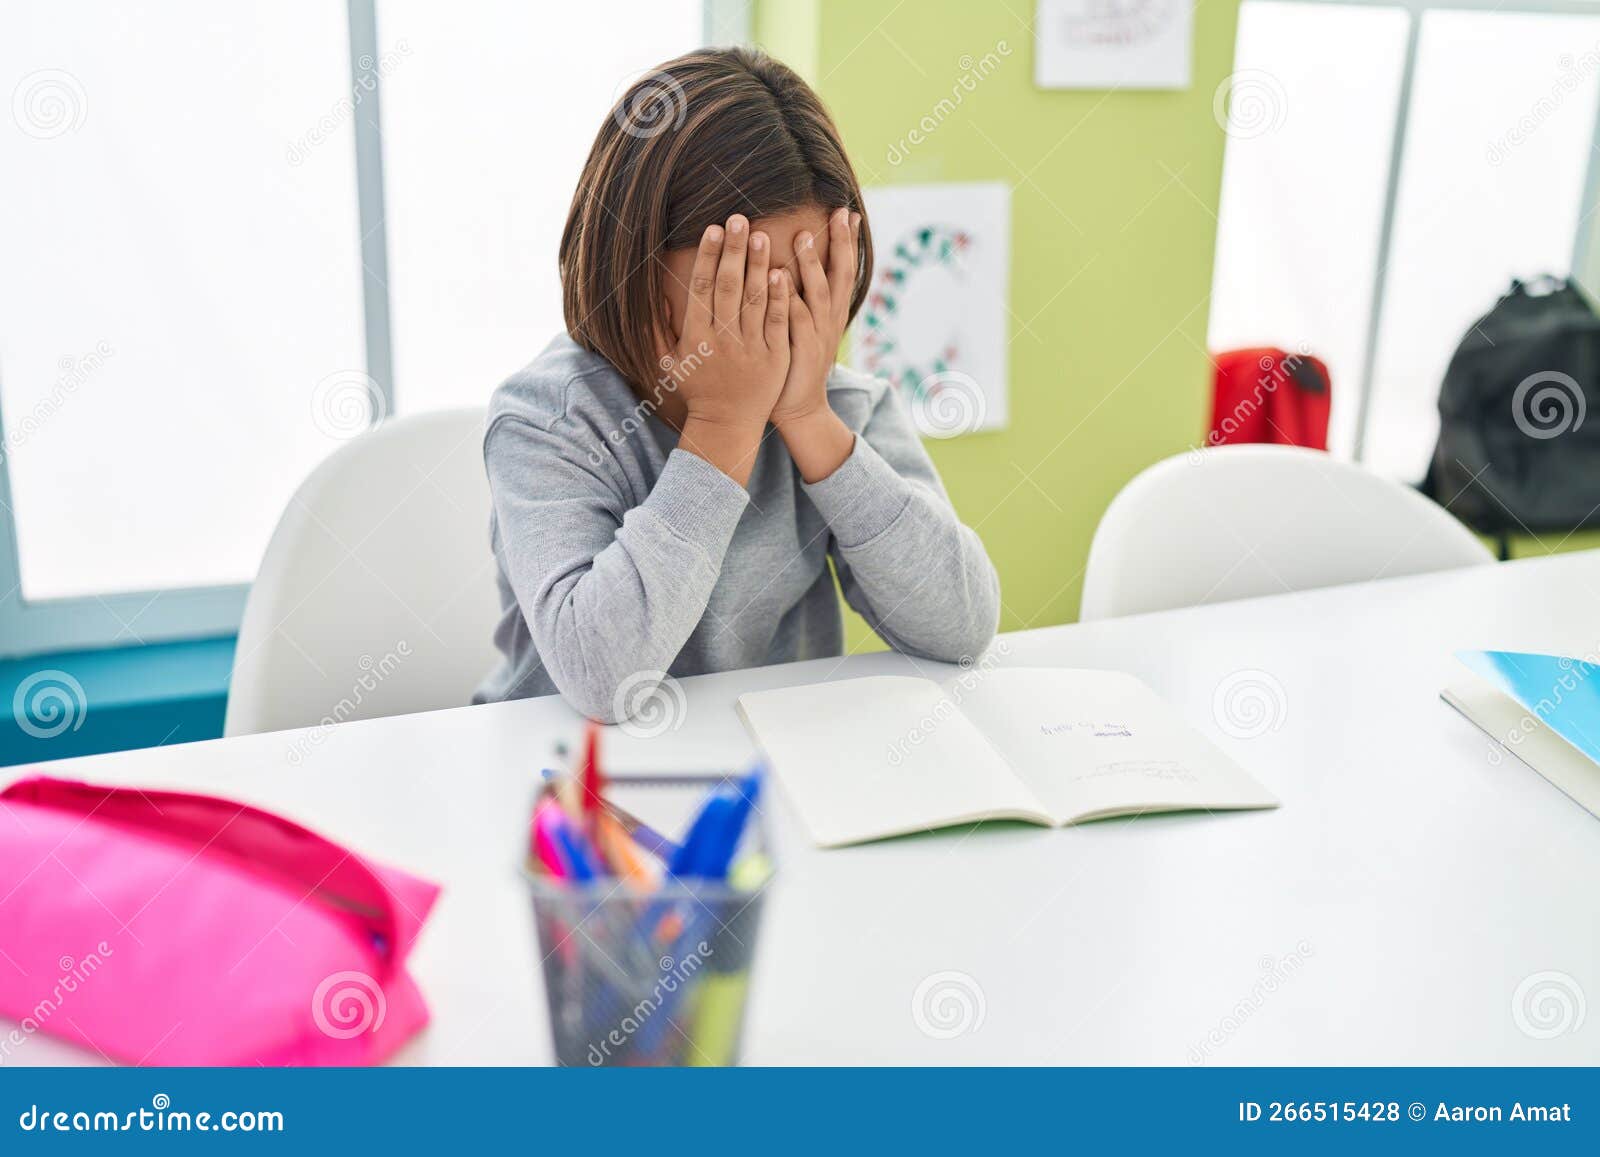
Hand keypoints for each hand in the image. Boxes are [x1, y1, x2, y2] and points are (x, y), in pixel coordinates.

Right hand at [658, 215, 790, 485]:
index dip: (709, 256)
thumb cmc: (698, 389)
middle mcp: (721, 339)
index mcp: (696, 336)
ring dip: (758, 265)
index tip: (714, 229)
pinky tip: (783, 272)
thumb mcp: (670, 361)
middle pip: (728, 286)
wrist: (727, 425)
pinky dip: (779, 297)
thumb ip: (659, 329)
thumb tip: (653, 296)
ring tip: (763, 235)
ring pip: (754, 299)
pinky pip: (776, 321)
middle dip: (734, 250)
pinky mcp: (774, 357)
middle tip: (740, 218)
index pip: (702, 288)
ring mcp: (749, 348)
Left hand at [770, 207, 859, 426]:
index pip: (845, 270)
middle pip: (842, 275)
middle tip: (841, 213)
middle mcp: (831, 320)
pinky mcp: (802, 350)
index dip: (849, 242)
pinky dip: (789, 298)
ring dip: (811, 264)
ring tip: (802, 235)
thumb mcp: (804, 327)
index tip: (850, 212)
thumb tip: (790, 266)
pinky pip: (796, 320)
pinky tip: (779, 277)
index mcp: (833, 312)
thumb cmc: (795, 362)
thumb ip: (802, 298)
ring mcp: (819, 335)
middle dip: (842, 244)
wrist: (799, 407)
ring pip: (819, 294)